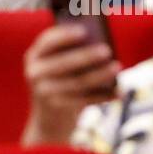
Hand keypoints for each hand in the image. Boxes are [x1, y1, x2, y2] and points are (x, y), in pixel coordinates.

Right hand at [22, 23, 120, 144]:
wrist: (48, 122)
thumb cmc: (59, 84)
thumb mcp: (57, 68)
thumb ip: (71, 53)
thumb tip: (99, 43)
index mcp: (34, 57)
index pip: (47, 41)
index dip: (65, 35)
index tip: (84, 30)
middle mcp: (35, 74)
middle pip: (64, 63)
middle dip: (87, 56)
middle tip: (107, 50)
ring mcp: (44, 93)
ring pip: (77, 82)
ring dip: (100, 74)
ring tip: (117, 67)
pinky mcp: (58, 109)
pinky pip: (84, 100)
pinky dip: (103, 96)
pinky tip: (118, 92)